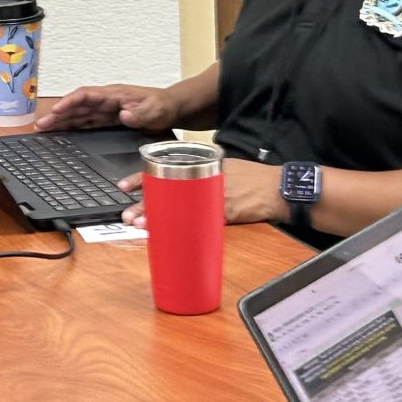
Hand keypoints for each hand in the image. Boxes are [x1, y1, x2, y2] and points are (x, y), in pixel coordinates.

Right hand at [37, 83, 178, 133]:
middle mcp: (107, 101)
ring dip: (62, 121)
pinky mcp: (109, 120)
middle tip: (41, 124)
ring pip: (80, 114)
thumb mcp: (156, 111)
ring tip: (44, 128)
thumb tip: (122, 115)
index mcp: (114, 94)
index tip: (57, 110)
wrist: (173, 109)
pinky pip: (87, 122)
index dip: (70, 102)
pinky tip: (63, 132)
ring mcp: (107, 110)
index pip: (86, 95)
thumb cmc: (164, 106)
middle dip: (59, 114)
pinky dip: (73, 126)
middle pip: (78, 105)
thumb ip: (140, 115)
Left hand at [115, 155, 283, 226]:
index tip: (123, 186)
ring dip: (158, 218)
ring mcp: (212, 196)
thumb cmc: (253, 177)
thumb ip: (202, 173)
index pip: (163, 170)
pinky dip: (184, 230)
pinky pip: (198, 223)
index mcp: (200, 165)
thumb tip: (181, 183)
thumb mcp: (224, 166)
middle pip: (165, 191)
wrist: (278, 187)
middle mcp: (203, 178)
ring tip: (140, 225)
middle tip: (127, 214)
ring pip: (178, 208)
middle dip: (144, 204)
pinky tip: (172, 236)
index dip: (141, 178)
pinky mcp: (225, 213)